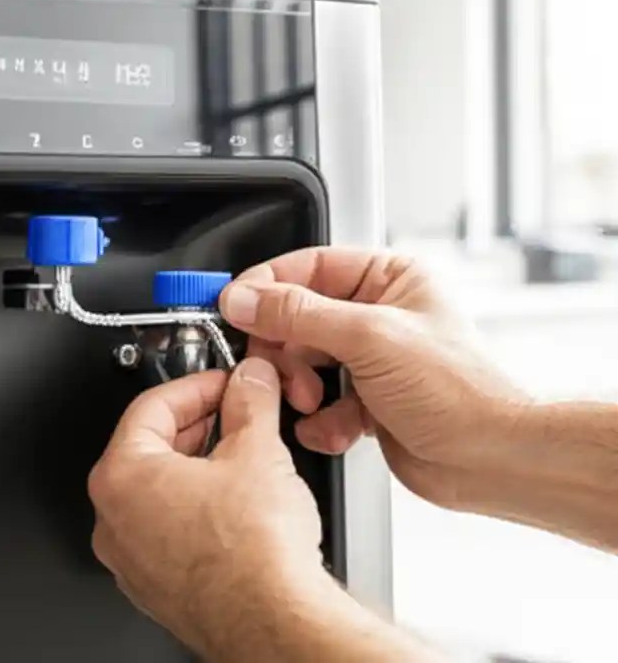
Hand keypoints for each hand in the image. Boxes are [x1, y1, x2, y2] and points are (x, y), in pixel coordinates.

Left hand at [88, 359, 331, 657]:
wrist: (273, 622)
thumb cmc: (254, 553)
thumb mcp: (258, 452)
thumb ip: (250, 403)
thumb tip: (250, 382)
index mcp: (121, 476)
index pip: (151, 407)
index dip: (197, 386)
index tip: (225, 383)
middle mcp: (113, 520)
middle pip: (149, 450)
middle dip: (198, 426)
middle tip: (236, 414)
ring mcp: (129, 559)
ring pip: (158, 495)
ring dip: (197, 470)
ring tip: (243, 461)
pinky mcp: (154, 588)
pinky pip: (168, 535)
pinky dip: (196, 514)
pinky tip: (236, 512)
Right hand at [217, 247, 532, 505]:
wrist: (492, 460)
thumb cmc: (460, 392)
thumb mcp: (368, 337)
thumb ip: (298, 313)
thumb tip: (245, 297)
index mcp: (390, 278)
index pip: (309, 266)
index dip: (267, 286)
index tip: (233, 306)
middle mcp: (378, 315)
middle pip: (296, 318)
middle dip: (284, 351)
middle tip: (276, 369)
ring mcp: (370, 360)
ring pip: (302, 363)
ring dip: (299, 388)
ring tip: (312, 402)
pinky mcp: (366, 403)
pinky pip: (318, 404)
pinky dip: (318, 421)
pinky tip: (333, 428)